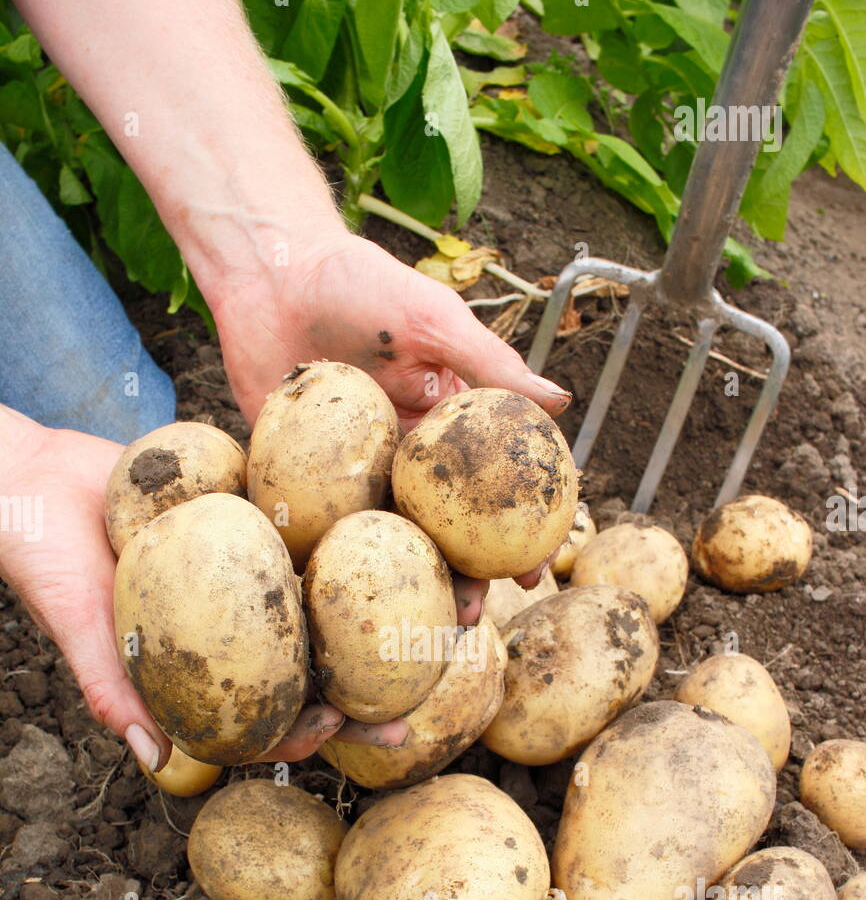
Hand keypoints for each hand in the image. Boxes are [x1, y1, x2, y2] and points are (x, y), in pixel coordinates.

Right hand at [0, 413, 464, 768]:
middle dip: (395, 656)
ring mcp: (261, 560)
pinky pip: (321, 503)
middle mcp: (250, 617)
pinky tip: (417, 497)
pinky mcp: (262, 500)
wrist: (28, 476)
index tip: (367, 724)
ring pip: (344, 577)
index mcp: (219, 663)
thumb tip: (156, 761)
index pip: (283, 705)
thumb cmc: (42, 557)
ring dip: (406, 579)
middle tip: (457, 647)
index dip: (327, 721)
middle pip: (333, 646)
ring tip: (464, 574)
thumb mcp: (73, 618)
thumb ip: (109, 686)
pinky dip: (367, 503)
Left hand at [211, 231, 567, 596]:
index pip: (493, 489)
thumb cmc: (358, 283)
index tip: (532, 572)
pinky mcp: (299, 475)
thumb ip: (489, 363)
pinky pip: (320, 524)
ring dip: (401, 584)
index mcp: (446, 424)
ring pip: (385, 539)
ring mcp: (353, 469)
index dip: (518, 534)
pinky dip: (331, 561)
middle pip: (441, 529)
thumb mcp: (433, 320)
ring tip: (412, 626)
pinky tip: (339, 600)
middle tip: (468, 619)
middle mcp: (404, 454)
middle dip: (459, 577)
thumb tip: (562, 403)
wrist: (269, 273)